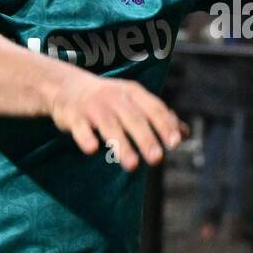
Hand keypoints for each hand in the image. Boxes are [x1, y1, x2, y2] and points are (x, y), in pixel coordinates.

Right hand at [48, 72, 186, 171]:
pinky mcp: (73, 116)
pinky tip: (92, 150)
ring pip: (109, 125)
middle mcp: (115, 97)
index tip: (175, 143)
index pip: (154, 108)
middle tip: (157, 159)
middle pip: (133, 118)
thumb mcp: (134, 102)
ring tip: (132, 165)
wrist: (66, 87)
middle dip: (146, 138)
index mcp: (133, 93)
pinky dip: (86, 138)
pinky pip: (80, 128)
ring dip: (121, 145)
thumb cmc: (109, 100)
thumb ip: (158, 117)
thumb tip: (185, 133)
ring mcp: (93, 106)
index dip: (165, 125)